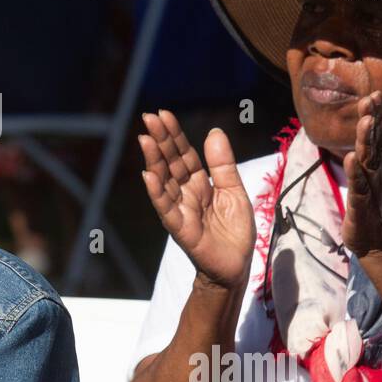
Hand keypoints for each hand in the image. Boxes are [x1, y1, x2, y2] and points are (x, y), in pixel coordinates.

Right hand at [139, 110, 254, 289]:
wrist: (236, 266)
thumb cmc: (234, 231)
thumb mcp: (234, 191)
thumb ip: (223, 164)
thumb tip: (214, 132)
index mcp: (200, 183)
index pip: (184, 154)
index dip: (174, 135)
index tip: (163, 114)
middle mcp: (186, 193)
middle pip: (170, 163)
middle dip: (160, 140)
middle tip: (149, 118)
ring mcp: (180, 209)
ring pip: (164, 181)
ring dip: (154, 160)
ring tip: (146, 140)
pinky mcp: (181, 228)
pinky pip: (166, 208)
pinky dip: (157, 192)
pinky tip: (148, 177)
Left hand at [343, 92, 381, 255]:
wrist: (381, 243)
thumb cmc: (374, 206)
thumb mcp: (375, 175)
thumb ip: (374, 150)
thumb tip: (373, 123)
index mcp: (381, 165)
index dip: (380, 116)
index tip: (375, 94)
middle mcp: (379, 174)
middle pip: (377, 143)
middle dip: (374, 120)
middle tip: (372, 97)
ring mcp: (372, 190)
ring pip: (369, 161)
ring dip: (367, 140)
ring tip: (365, 121)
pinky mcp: (362, 207)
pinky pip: (359, 188)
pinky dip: (356, 174)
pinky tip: (352, 159)